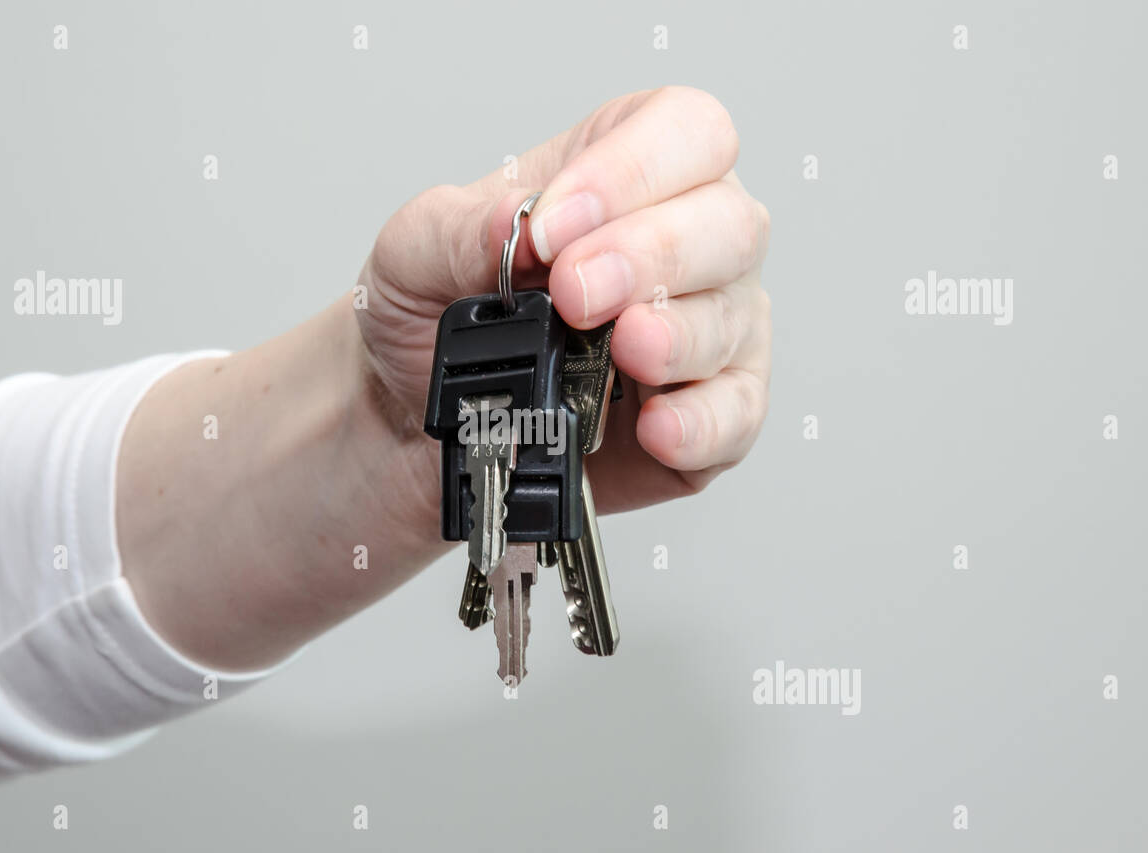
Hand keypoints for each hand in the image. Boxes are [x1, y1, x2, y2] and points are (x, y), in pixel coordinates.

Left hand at [357, 85, 770, 513]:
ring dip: (679, 336)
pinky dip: (699, 423)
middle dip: (654, 255)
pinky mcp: (709, 413)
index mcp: (626, 172)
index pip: (684, 132)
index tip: (553, 230)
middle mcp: (687, 241)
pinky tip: (655, 426)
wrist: (421, 417)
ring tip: (620, 351)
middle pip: (729, 223)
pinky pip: (734, 414)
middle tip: (576, 296)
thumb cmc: (434, 317)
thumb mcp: (413, 252)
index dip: (631, 172)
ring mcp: (710, 329)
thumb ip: (457, 229)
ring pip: (734, 319)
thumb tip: (515, 219)